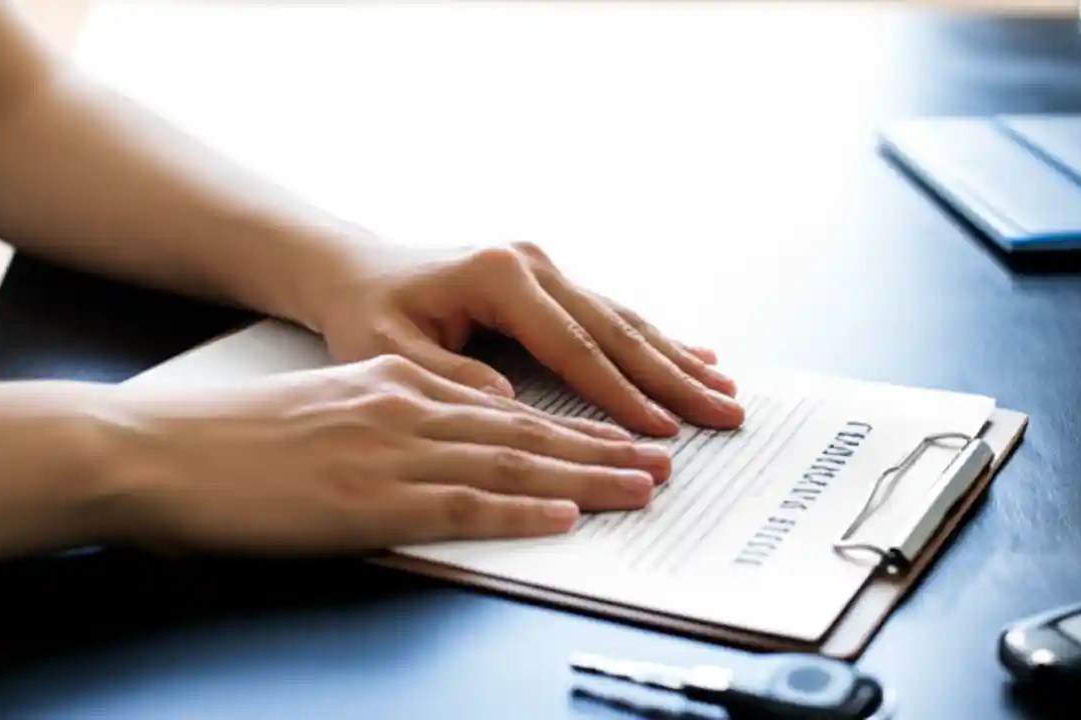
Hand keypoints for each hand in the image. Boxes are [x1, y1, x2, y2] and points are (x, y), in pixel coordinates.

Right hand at [104, 355, 671, 554]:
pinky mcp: (370, 499)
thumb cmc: (231, 437)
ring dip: (587, 477)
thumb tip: (439, 444)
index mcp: (396, 385)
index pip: (504, 405)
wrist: (158, 448)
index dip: (569, 423)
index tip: (618, 433)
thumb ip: (385, 420)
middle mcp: (406, 408)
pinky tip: (566, 518)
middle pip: (526, 429)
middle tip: (662, 456)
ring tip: (643, 486)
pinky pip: (463, 505)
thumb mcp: (323, 409)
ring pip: (512, 464)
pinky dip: (522, 513)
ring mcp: (391, 452)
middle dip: (602, 445)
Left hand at [309, 241, 743, 437]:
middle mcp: (533, 264)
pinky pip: (611, 316)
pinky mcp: (550, 281)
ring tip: (726, 390)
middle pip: (615, 331)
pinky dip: (655, 340)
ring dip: (677, 359)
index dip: (620, 394)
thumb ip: (449, 378)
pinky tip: (695, 354)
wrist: (354, 269)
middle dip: (673, 378)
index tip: (659, 429)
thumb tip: (511, 406)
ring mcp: (546, 268)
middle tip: (725, 413)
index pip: (573, 347)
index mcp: (500, 276)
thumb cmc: (367, 311)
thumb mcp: (388, 350)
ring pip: (624, 320)